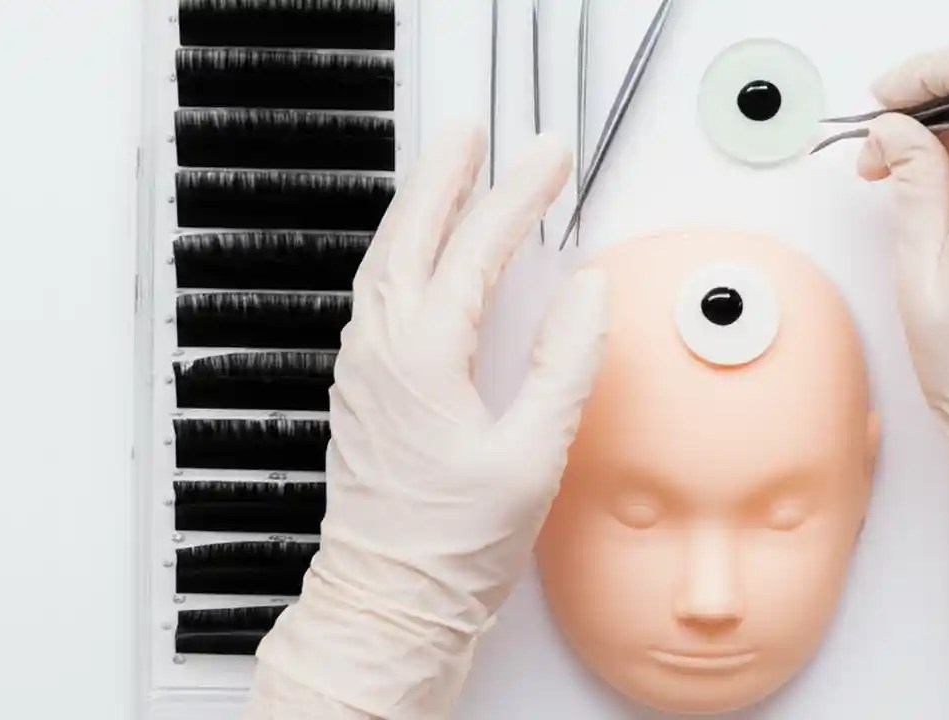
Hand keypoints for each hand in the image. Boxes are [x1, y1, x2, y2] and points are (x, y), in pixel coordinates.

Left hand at [252, 127, 607, 717]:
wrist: (390, 598)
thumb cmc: (452, 544)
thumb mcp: (531, 455)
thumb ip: (563, 365)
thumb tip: (585, 294)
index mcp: (422, 357)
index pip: (476, 250)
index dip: (518, 196)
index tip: (548, 160)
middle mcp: (381, 351)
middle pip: (411, 233)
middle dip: (447, 175)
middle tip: (473, 133)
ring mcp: (363, 367)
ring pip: (387, 258)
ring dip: (419, 207)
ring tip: (448, 173)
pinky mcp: (363, 387)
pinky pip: (379, 292)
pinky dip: (404, 251)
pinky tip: (419, 255)